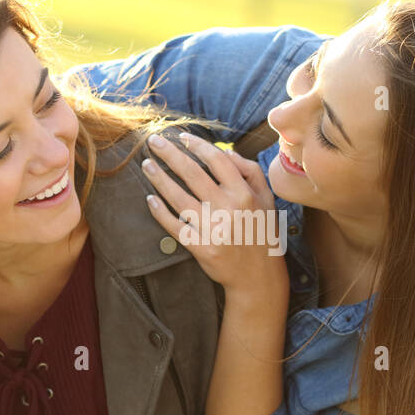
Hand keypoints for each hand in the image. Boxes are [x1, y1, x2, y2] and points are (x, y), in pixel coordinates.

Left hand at [142, 131, 287, 296]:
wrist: (258, 276)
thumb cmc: (261, 232)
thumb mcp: (266, 199)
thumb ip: (250, 171)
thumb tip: (227, 152)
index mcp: (245, 193)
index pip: (217, 160)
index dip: (197, 146)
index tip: (182, 137)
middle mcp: (228, 208)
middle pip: (192, 174)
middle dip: (170, 155)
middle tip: (154, 141)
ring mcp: (213, 229)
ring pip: (179, 198)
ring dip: (159, 179)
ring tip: (147, 165)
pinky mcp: (201, 248)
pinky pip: (175, 226)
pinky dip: (160, 213)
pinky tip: (150, 199)